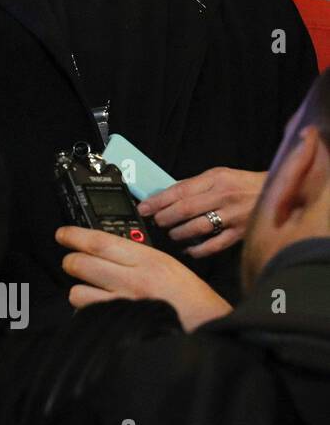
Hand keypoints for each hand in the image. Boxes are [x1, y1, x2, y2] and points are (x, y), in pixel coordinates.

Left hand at [58, 226, 232, 330]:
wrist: (212, 330)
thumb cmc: (192, 300)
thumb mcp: (169, 267)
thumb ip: (137, 258)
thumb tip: (102, 250)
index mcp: (149, 260)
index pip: (100, 241)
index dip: (75, 236)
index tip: (62, 234)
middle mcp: (135, 280)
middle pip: (81, 263)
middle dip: (71, 262)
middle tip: (74, 263)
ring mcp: (126, 305)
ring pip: (78, 292)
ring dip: (80, 290)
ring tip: (93, 292)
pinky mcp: (121, 325)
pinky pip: (89, 315)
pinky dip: (89, 313)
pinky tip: (102, 312)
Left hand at [136, 167, 264, 258]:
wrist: (279, 193)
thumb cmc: (243, 184)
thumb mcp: (219, 175)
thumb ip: (195, 185)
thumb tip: (166, 196)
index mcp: (216, 179)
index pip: (179, 190)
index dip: (158, 201)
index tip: (144, 208)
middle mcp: (224, 197)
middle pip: (185, 209)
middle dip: (164, 217)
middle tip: (156, 221)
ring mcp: (233, 216)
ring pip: (197, 227)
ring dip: (178, 232)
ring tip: (171, 233)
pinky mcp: (240, 234)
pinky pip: (214, 245)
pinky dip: (198, 249)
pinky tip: (189, 249)